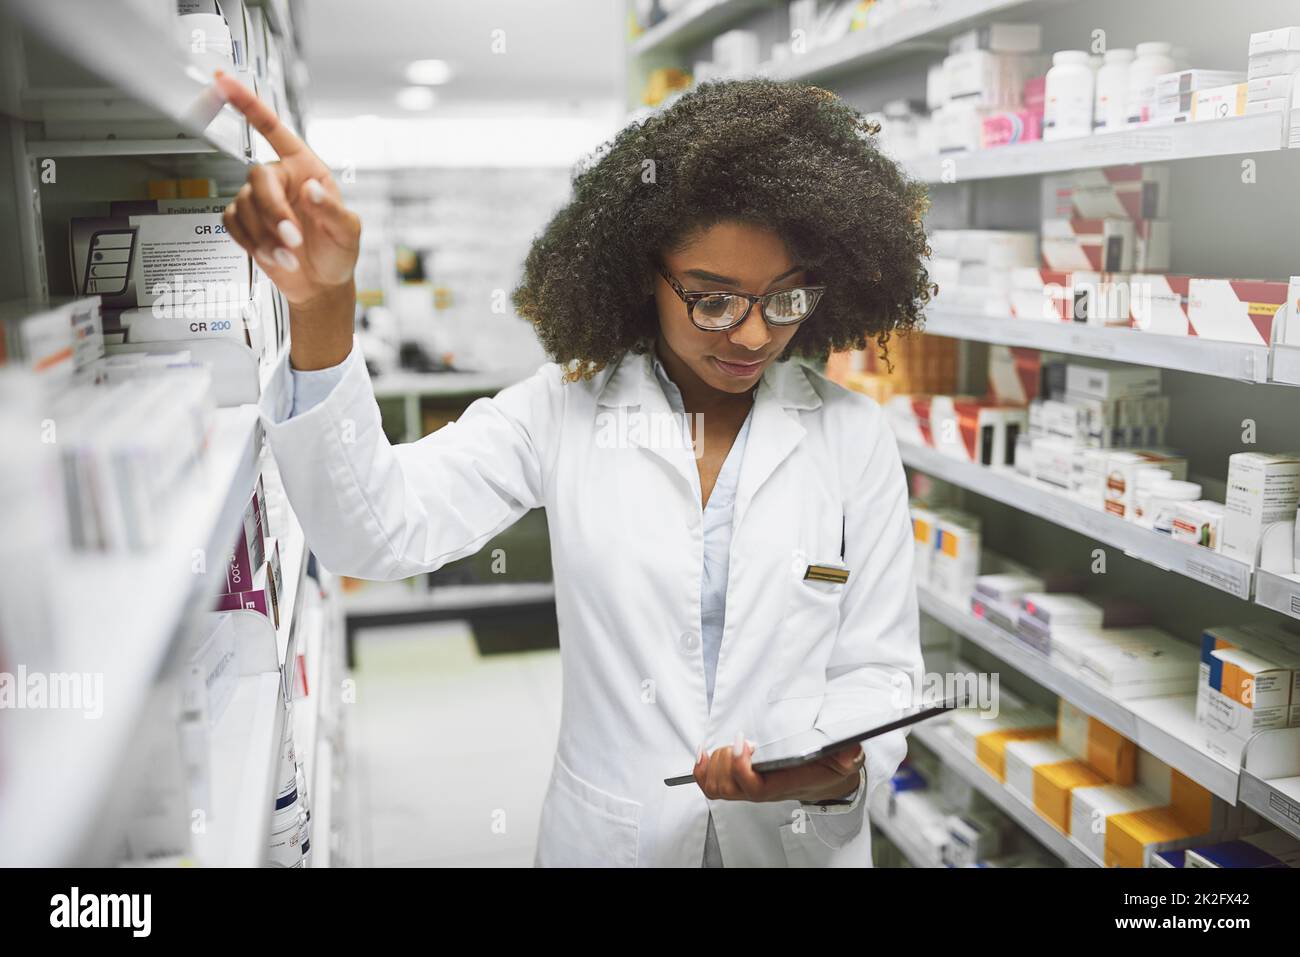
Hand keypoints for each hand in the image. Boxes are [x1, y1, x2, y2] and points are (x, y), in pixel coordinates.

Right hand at [214, 71, 358, 368]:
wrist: (322, 285)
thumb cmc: (340, 253)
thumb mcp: (348, 231)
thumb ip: (332, 209)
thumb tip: (311, 189)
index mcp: (304, 168)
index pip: (273, 129)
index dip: (248, 104)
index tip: (225, 81)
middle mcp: (279, 179)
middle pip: (257, 177)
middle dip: (272, 211)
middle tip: (292, 239)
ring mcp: (259, 201)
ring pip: (244, 206)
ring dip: (267, 237)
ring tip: (291, 257)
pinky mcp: (245, 224)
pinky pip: (233, 225)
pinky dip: (253, 244)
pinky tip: (274, 257)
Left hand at [693, 735, 863, 803]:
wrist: (827, 780)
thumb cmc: (829, 767)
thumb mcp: (845, 758)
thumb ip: (848, 754)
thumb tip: (848, 752)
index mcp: (783, 786)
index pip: (754, 788)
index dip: (741, 767)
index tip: (744, 742)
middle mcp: (762, 791)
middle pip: (728, 787)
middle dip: (727, 760)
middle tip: (742, 742)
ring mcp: (749, 790)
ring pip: (717, 787)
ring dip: (715, 763)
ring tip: (732, 746)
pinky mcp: (741, 784)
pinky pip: (711, 785)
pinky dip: (701, 770)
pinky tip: (704, 754)